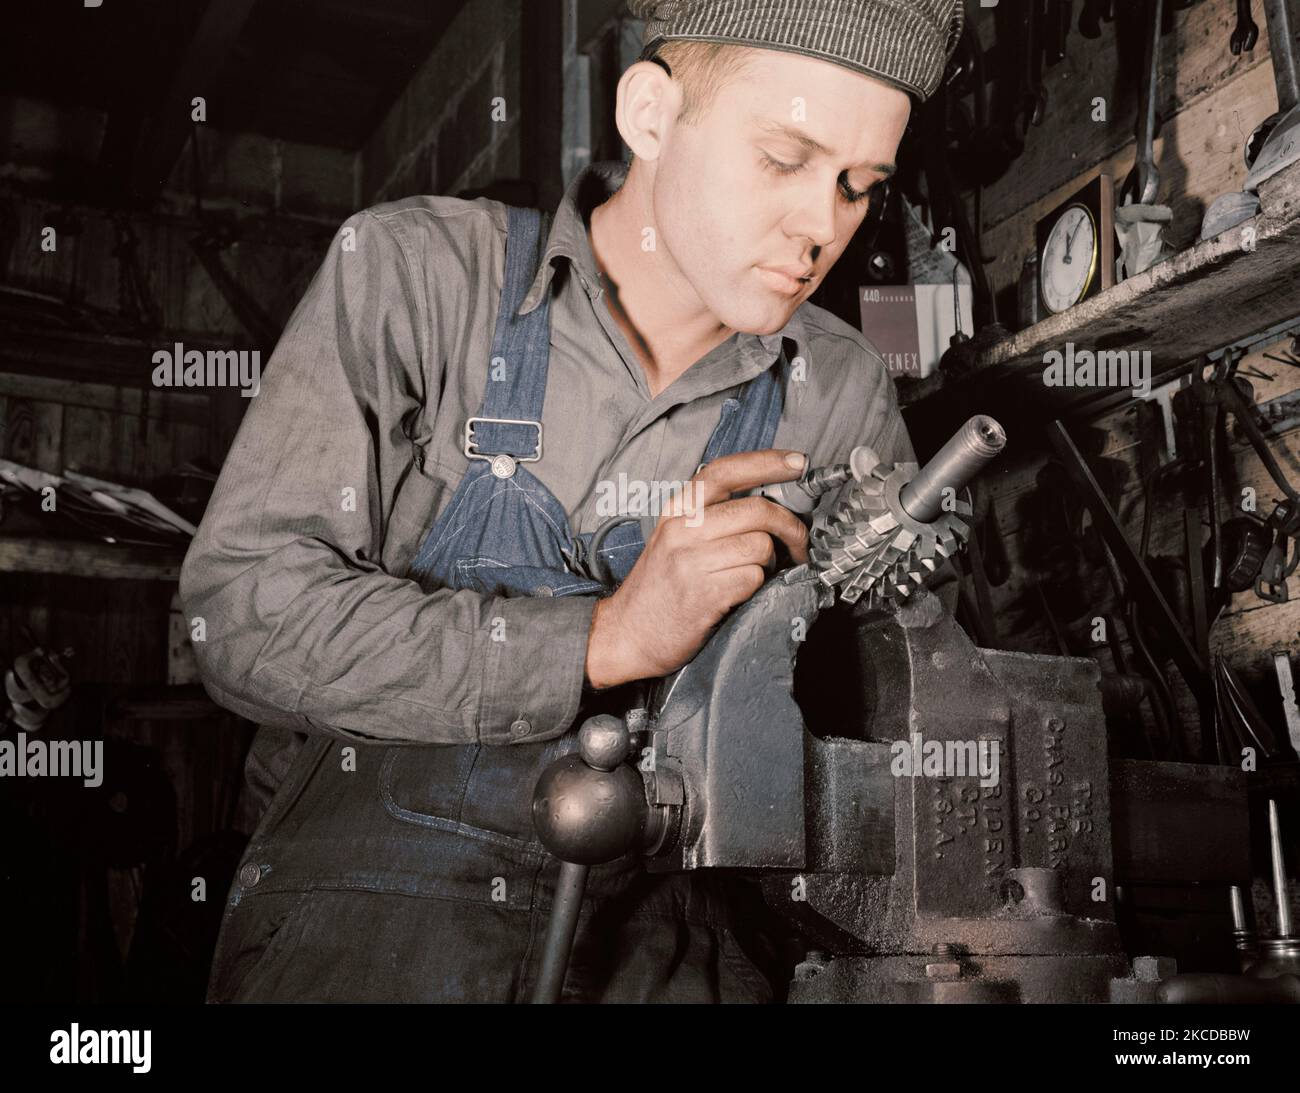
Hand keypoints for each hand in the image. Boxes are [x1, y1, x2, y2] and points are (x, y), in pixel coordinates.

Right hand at [584, 449, 809, 688]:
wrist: (626, 634)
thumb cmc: (659, 588)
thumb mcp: (673, 539)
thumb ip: (710, 517)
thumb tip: (769, 505)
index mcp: (677, 510)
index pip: (725, 471)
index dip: (767, 462)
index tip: (798, 462)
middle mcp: (682, 529)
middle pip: (757, 509)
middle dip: (790, 526)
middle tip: (798, 543)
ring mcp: (691, 561)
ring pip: (760, 545)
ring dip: (769, 563)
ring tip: (754, 575)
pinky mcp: (703, 593)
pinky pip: (753, 578)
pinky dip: (756, 587)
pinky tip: (740, 594)